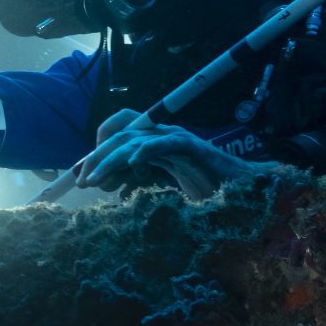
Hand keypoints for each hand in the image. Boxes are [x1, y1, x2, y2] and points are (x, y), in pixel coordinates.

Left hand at [75, 109, 273, 200]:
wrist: (243, 193)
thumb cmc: (207, 191)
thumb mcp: (164, 187)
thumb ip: (140, 183)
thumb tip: (112, 187)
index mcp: (155, 142)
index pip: (119, 132)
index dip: (97, 149)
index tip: (82, 175)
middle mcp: (163, 135)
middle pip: (120, 135)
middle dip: (96, 157)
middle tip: (81, 181)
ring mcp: (178, 139)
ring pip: (136, 139)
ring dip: (111, 159)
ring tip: (95, 180)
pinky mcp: (192, 148)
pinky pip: (164, 143)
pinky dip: (145, 151)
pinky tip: (132, 166)